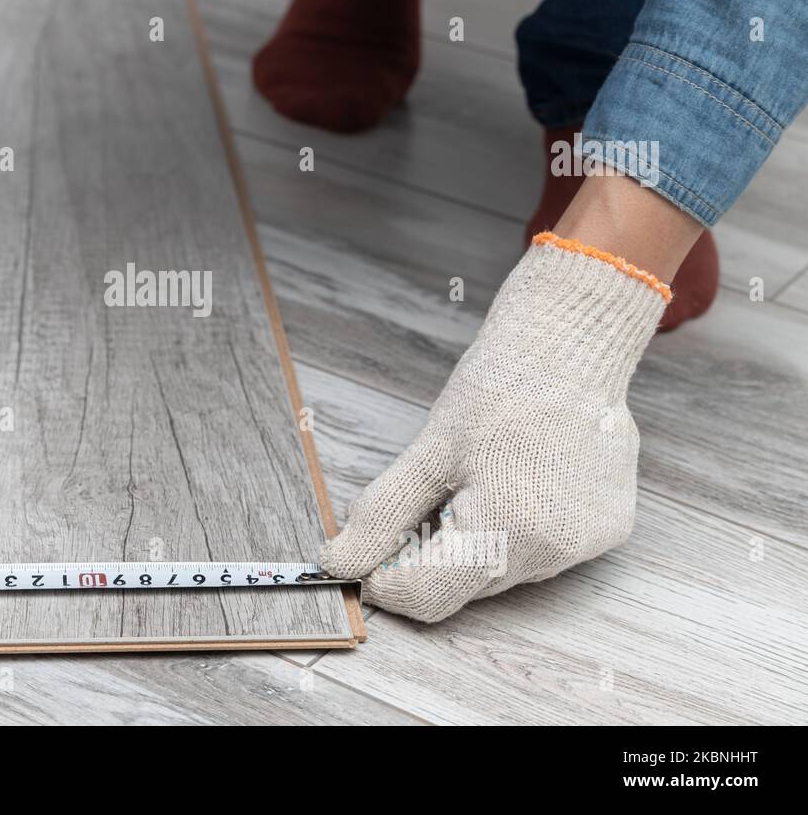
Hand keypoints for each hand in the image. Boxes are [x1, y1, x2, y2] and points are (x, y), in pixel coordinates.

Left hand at [320, 234, 668, 620]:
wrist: (570, 349)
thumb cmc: (499, 390)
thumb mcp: (427, 452)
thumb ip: (381, 516)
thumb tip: (339, 562)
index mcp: (506, 528)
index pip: (429, 596)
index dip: (387, 583)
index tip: (368, 557)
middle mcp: (554, 549)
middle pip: (465, 587)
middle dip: (431, 555)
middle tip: (428, 497)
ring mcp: (586, 545)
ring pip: (503, 574)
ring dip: (475, 544)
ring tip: (479, 481)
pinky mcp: (607, 533)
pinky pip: (541, 553)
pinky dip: (516, 532)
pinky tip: (516, 484)